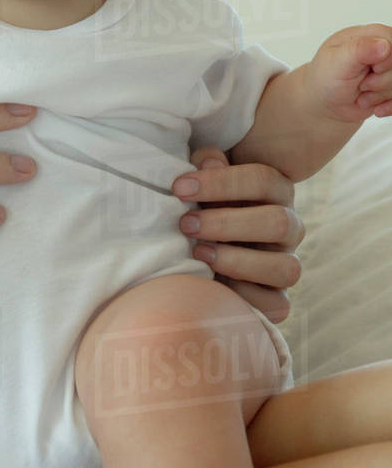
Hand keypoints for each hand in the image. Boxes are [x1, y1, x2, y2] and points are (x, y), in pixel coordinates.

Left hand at [173, 147, 304, 322]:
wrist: (202, 243)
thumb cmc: (202, 201)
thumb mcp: (202, 179)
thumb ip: (207, 164)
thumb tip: (208, 162)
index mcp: (275, 190)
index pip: (262, 180)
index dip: (221, 183)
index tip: (180, 188)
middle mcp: (289, 226)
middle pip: (278, 223)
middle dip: (227, 224)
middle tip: (186, 224)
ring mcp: (286, 264)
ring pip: (286, 268)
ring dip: (237, 261)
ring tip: (198, 253)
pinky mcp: (277, 299)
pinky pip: (276, 305)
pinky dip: (243, 297)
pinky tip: (212, 285)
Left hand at [309, 25, 391, 122]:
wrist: (323, 103)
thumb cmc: (324, 78)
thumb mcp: (336, 62)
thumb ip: (358, 50)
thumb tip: (383, 44)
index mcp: (369, 35)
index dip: (387, 60)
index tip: (372, 68)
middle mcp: (381, 50)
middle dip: (381, 81)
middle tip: (361, 83)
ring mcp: (387, 70)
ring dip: (379, 95)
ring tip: (360, 92)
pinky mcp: (390, 86)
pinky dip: (387, 106)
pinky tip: (372, 105)